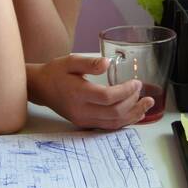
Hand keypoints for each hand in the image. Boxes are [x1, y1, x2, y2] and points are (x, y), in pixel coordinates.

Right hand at [30, 54, 154, 129]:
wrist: (41, 88)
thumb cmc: (56, 72)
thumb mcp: (70, 61)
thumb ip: (89, 63)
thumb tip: (107, 63)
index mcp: (78, 93)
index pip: (108, 97)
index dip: (126, 91)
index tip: (136, 83)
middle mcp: (81, 110)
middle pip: (114, 112)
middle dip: (133, 103)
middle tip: (143, 92)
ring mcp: (82, 119)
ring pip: (113, 123)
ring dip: (133, 115)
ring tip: (147, 105)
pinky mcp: (84, 123)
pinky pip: (108, 126)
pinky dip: (124, 121)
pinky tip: (134, 113)